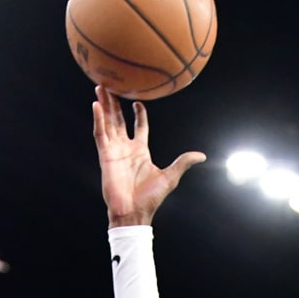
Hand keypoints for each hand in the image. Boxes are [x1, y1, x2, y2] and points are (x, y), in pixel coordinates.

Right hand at [93, 86, 204, 225]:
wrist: (134, 212)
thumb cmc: (150, 198)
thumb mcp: (170, 176)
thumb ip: (183, 163)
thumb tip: (202, 156)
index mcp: (141, 151)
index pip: (139, 126)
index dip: (139, 113)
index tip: (137, 101)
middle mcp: (126, 148)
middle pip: (119, 120)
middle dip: (116, 103)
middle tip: (112, 85)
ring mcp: (114, 151)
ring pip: (108, 122)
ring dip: (104, 105)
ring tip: (100, 87)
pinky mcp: (105, 156)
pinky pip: (100, 134)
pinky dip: (98, 120)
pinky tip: (96, 105)